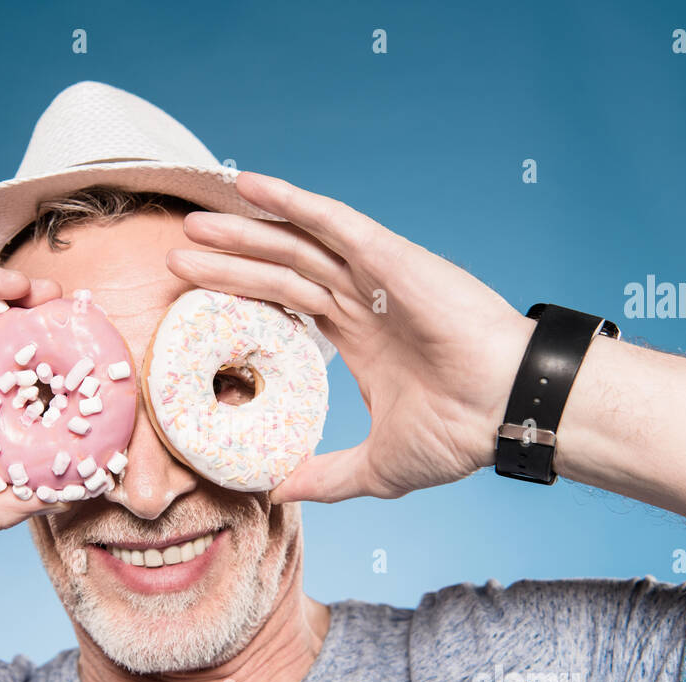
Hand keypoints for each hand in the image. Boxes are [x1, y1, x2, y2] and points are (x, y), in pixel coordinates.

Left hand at [167, 170, 534, 503]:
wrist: (509, 411)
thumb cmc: (460, 433)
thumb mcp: (377, 466)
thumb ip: (326, 476)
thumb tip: (276, 492)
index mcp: (358, 339)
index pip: (285, 308)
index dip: (242, 299)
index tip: (196, 304)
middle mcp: (362, 301)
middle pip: (280, 271)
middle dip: (228, 262)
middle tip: (176, 256)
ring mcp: (375, 276)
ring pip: (296, 244)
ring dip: (245, 230)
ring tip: (194, 224)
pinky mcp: (390, 259)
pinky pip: (334, 221)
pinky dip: (292, 202)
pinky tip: (251, 186)